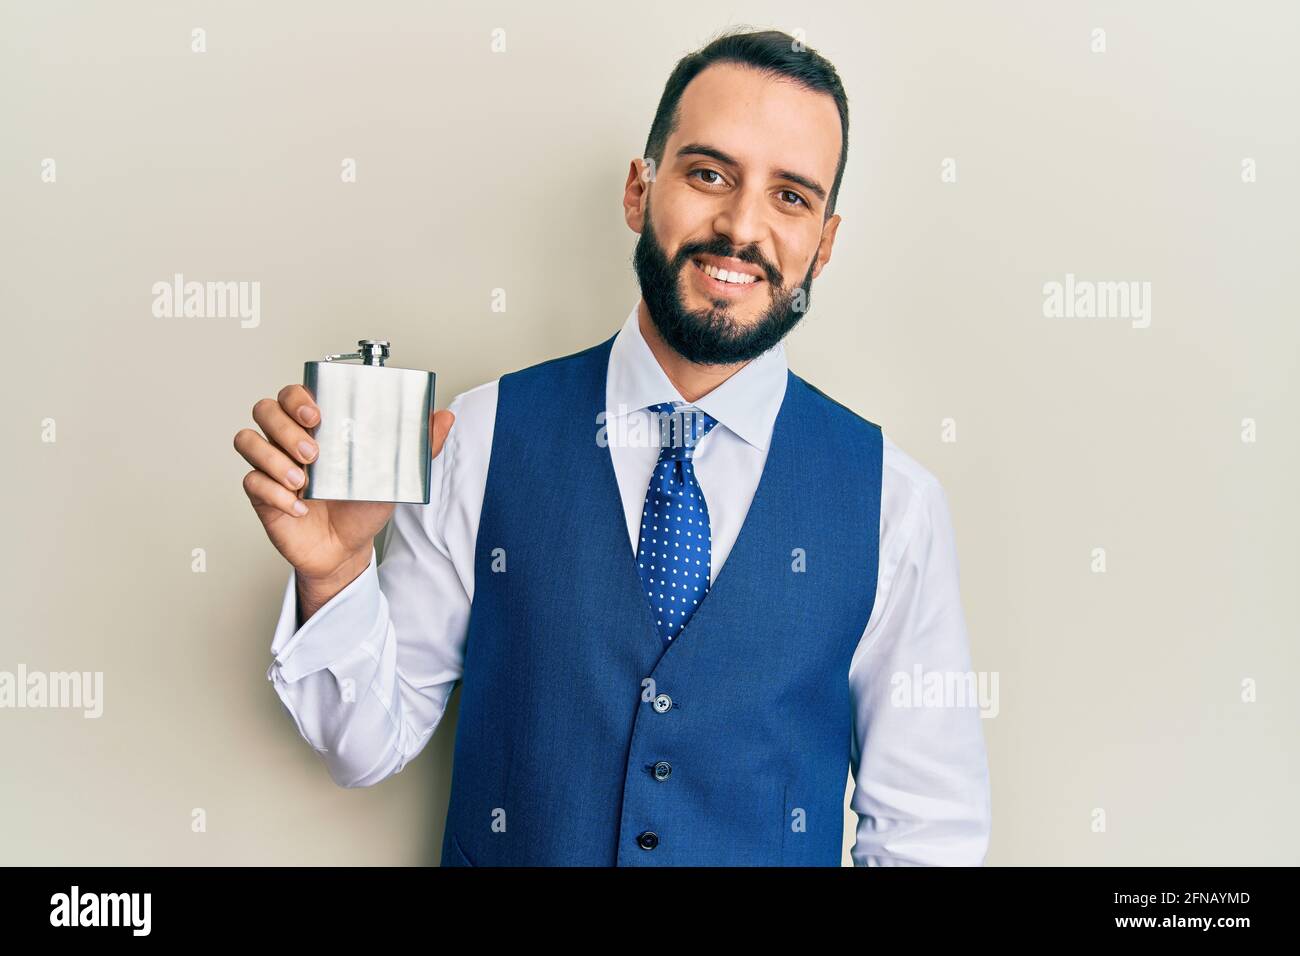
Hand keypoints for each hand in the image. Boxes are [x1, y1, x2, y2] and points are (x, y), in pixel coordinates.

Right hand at [235, 384, 454, 589]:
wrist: (347, 550)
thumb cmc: (363, 506)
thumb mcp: (394, 475)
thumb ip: (418, 446)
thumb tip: (443, 417)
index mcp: (316, 426)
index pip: (293, 393)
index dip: (297, 396)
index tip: (316, 413)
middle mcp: (288, 440)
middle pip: (265, 409)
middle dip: (285, 426)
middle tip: (314, 452)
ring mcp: (271, 465)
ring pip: (248, 439)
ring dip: (274, 457)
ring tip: (304, 481)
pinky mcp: (262, 494)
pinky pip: (251, 482)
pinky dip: (273, 492)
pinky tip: (299, 506)